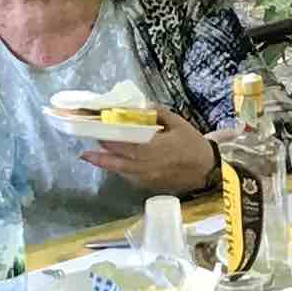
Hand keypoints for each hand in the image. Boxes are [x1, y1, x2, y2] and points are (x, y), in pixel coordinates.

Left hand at [80, 111, 214, 190]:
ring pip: (124, 172)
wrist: (206, 169)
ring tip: (91, 157)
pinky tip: (112, 164)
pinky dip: (120, 170)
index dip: (113, 143)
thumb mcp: (178, 123)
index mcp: (159, 149)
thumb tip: (140, 106)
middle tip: (85, 152)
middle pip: (122, 163)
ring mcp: (151, 177)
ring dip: (108, 165)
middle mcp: (152, 165)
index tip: (98, 135)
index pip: (131, 146)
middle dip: (102, 157)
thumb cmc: (192, 143)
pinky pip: (131, 177)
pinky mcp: (151, 184)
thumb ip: (159, 114)